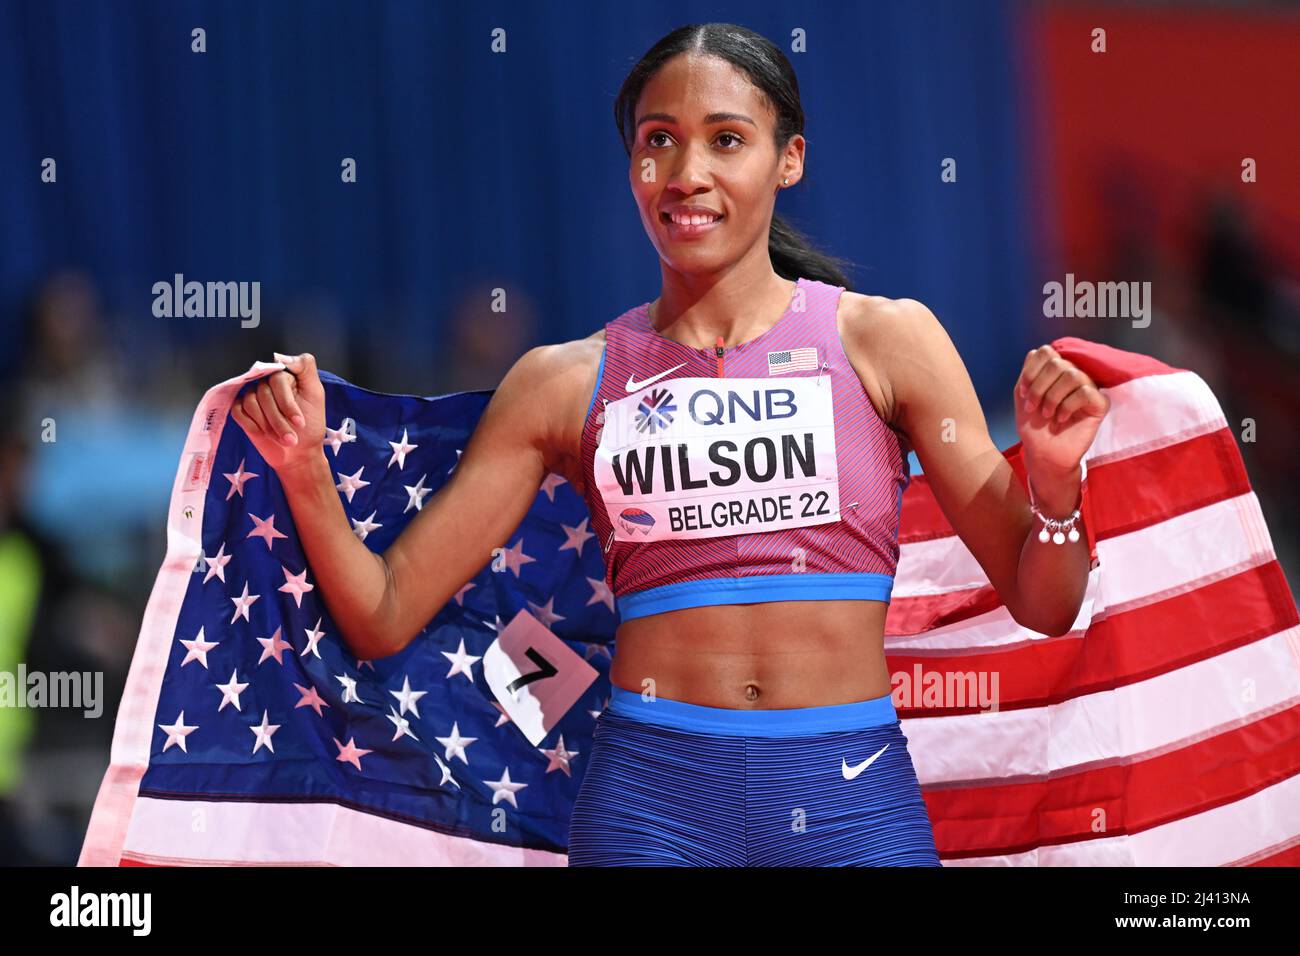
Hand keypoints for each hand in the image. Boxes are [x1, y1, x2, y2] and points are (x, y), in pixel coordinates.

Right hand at [230, 351, 326, 474]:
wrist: (299, 453)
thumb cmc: (310, 425)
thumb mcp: (316, 394)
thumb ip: (305, 368)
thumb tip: (280, 356)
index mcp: (285, 376)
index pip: (278, 378)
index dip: (287, 402)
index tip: (299, 421)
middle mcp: (266, 383)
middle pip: (264, 393)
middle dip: (279, 419)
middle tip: (292, 438)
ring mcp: (253, 396)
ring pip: (251, 403)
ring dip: (269, 426)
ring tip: (285, 440)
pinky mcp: (242, 411)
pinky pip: (238, 412)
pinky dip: (253, 426)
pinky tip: (265, 435)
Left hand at [1014, 344, 1109, 473]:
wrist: (1043, 452)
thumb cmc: (1034, 426)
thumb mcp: (1023, 396)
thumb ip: (1027, 373)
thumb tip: (1035, 352)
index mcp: (1055, 372)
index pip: (1046, 352)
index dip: (1031, 371)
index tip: (1023, 393)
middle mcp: (1073, 375)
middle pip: (1058, 363)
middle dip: (1039, 386)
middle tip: (1033, 407)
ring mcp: (1088, 388)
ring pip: (1073, 375)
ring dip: (1053, 397)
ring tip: (1047, 414)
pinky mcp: (1100, 403)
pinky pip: (1086, 392)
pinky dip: (1068, 405)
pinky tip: (1061, 418)